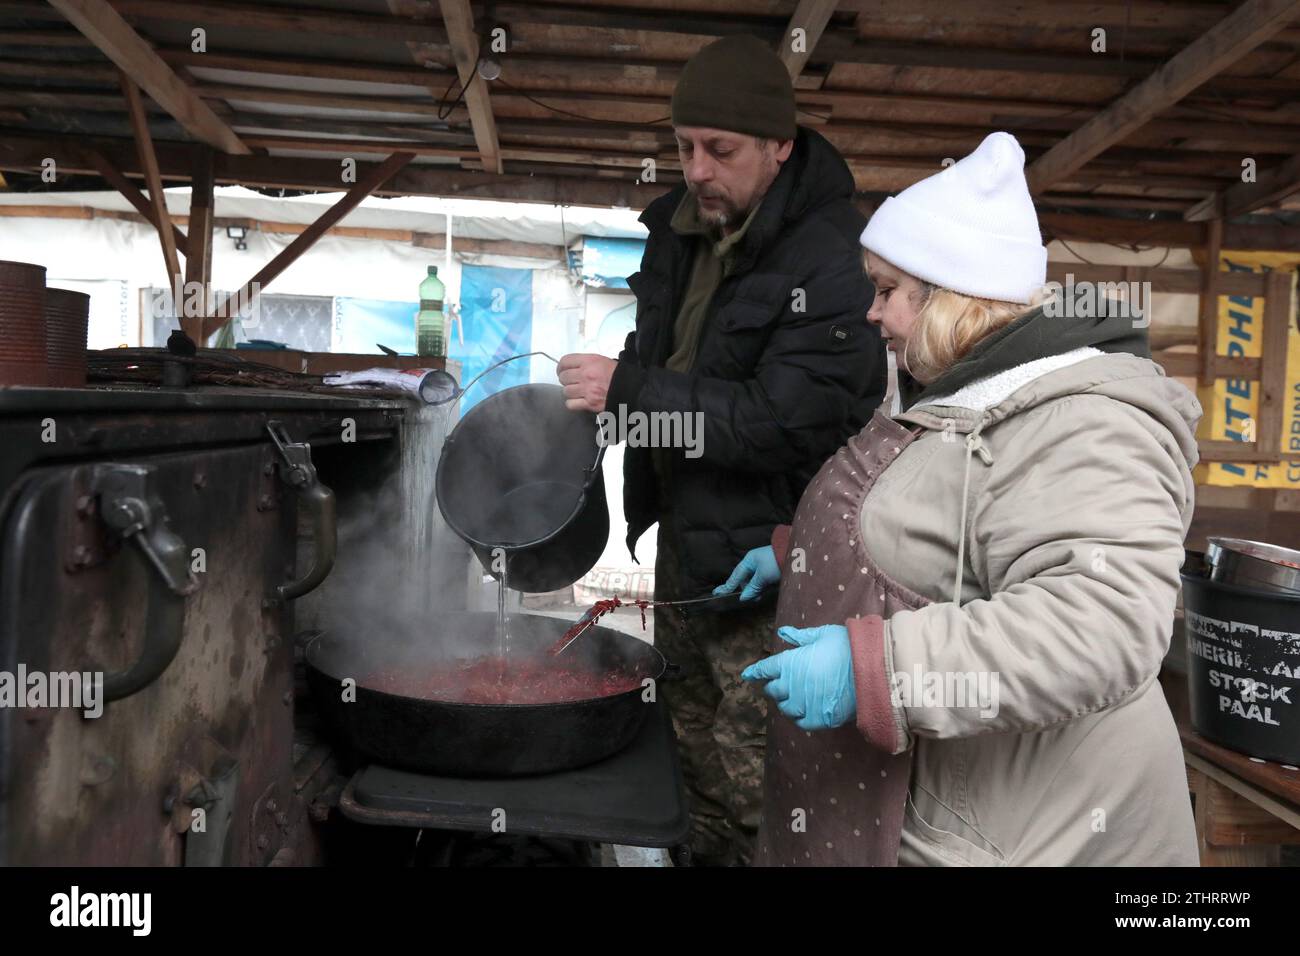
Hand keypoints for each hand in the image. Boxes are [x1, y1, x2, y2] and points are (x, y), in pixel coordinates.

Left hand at [557, 353, 616, 412]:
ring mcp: (587, 390)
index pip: (565, 361)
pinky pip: (570, 404)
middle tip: (571, 382)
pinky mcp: (589, 404)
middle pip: (563, 377)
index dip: (561, 366)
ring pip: (566, 391)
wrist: (632, 390)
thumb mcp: (603, 361)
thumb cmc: (619, 375)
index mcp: (590, 361)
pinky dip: (572, 403)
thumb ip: (587, 363)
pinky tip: (578, 401)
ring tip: (576, 391)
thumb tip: (573, 367)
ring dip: (570, 392)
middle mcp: (586, 374)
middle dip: (565, 380)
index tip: (561, 370)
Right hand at [714, 546, 779, 600]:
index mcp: (749, 561)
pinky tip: (764, 592)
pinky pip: (761, 581)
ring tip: (760, 596)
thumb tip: (743, 598)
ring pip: (753, 581)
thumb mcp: (763, 577)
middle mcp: (754, 562)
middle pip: (744, 579)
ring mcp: (762, 566)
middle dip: (746, 589)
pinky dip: (761, 587)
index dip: (727, 586)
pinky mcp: (770, 570)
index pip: (735, 576)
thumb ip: (752, 588)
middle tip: (751, 598)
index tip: (717, 593)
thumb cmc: (776, 563)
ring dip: (755, 590)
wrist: (796, 554)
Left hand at [741, 624, 855, 730]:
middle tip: (779, 685)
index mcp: (789, 662)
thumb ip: (801, 636)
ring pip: (784, 708)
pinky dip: (799, 717)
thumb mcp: (822, 634)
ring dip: (786, 702)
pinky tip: (805, 711)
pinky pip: (800, 722)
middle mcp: (790, 685)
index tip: (748, 675)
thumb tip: (783, 632)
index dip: (755, 672)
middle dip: (774, 686)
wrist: (871, 671)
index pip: (764, 669)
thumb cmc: (847, 647)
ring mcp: (803, 704)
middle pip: (773, 690)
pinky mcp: (817, 719)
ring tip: (793, 698)